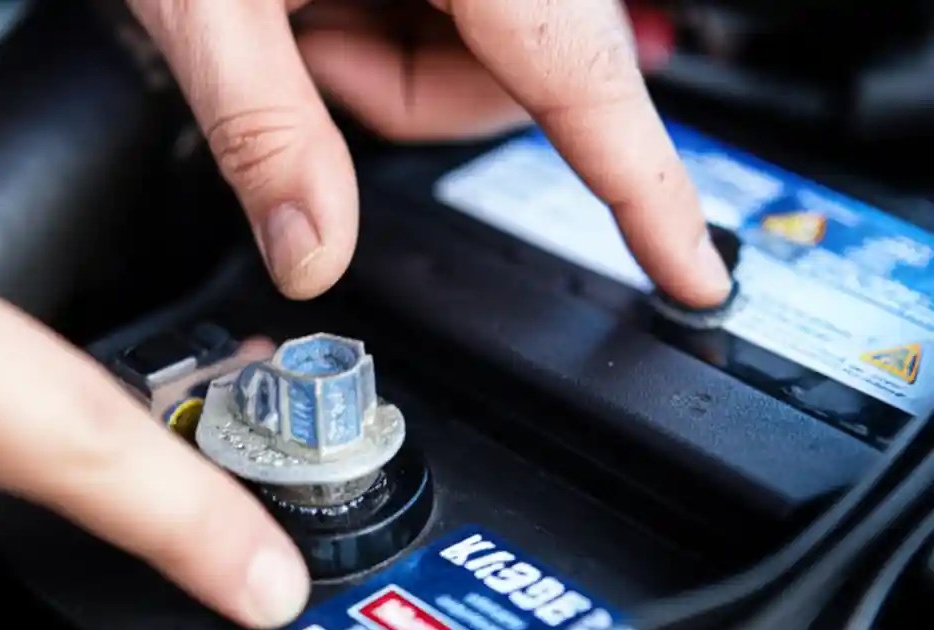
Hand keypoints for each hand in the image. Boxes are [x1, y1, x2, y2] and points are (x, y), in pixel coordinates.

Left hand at [127, 0, 732, 307]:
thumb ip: (264, 129)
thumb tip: (312, 255)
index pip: (587, 78)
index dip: (648, 191)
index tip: (694, 273)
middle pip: (529, 75)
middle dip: (410, 97)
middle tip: (305, 47)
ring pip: (497, 54)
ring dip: (399, 63)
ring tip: (303, 5)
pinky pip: (470, 12)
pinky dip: (398, 26)